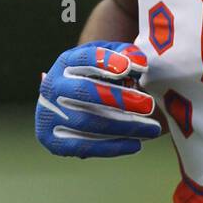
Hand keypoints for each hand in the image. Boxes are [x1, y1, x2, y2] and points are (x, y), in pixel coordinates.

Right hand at [35, 42, 162, 157]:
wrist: (69, 102)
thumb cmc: (99, 76)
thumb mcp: (109, 59)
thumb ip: (126, 54)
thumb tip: (138, 63)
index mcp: (66, 62)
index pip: (84, 58)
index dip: (106, 62)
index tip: (130, 69)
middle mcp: (53, 86)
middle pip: (84, 91)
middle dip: (119, 98)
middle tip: (149, 105)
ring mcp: (50, 114)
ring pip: (87, 122)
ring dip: (123, 127)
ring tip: (152, 129)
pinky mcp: (53, 140)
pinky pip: (84, 147)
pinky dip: (111, 147)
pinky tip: (136, 145)